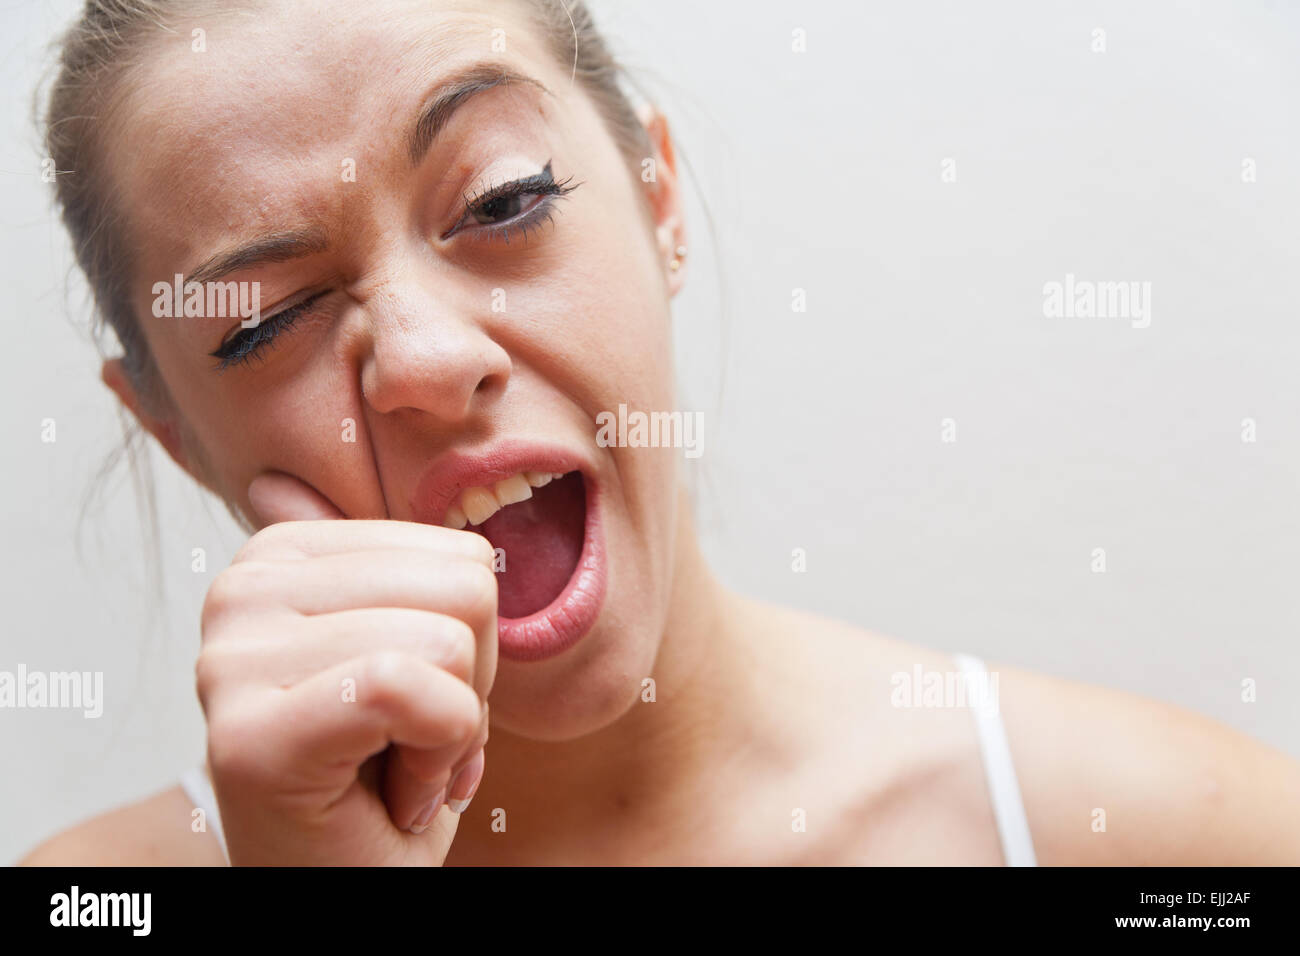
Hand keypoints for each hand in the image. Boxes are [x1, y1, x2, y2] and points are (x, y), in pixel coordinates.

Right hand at [196, 472, 494, 864]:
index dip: (472, 642)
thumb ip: (376, 568)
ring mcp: (234, 661)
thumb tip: (281, 474)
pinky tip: (395, 792)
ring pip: (449, 641)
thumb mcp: (397, 650)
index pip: (459, 551)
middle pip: (464, 587)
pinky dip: (438, 760)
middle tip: (410, 739)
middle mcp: (240, 590)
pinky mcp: (252, 732)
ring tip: (395, 763)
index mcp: (277, 556)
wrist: (347, 889)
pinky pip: (414, 692)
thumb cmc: (382, 775)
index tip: (415, 701)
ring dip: (453, 729)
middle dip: (471, 683)